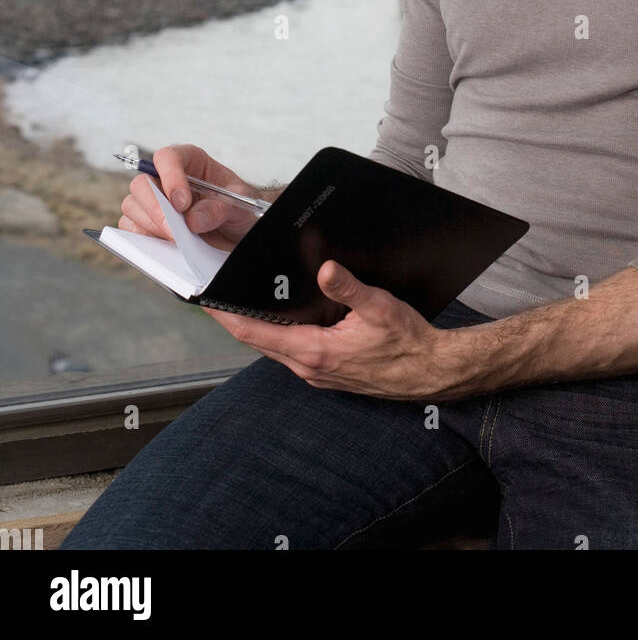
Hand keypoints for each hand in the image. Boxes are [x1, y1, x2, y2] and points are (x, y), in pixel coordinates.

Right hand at [119, 143, 281, 252]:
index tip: (182, 203)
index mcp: (190, 161)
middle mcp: (166, 178)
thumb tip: (192, 220)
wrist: (237, 228)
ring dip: (150, 224)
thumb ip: (219, 208)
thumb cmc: (237, 206)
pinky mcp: (148, 223)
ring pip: (132, 205)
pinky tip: (164, 243)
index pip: (167, 158)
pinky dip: (143, 237)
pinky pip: (131, 227)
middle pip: (142, 183)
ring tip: (176, 238)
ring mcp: (154, 201)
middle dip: (155, 208)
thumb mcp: (239, 203)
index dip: (170, 177)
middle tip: (174, 229)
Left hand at [202, 259, 445, 398]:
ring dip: (257, 328)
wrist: (429, 372)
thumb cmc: (406, 343)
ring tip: (241, 302)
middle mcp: (309, 367)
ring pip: (274, 348)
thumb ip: (349, 288)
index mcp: (314, 351)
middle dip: (235, 318)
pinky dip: (278, 335)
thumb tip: (325, 268)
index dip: (225, 317)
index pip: (254, 333)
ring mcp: (317, 373)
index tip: (205, 300)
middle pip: (258, 341)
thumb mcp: (379, 307)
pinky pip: (291, 353)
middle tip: (216, 293)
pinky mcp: (327, 373)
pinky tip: (283, 318)